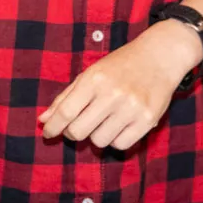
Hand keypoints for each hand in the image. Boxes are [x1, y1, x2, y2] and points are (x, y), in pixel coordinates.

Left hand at [39, 21, 202, 149]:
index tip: (47, 134)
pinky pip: (121, 145)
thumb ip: (66, 98)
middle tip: (77, 127)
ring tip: (104, 121)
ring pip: (99, 141)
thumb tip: (43, 120)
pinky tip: (119, 126)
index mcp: (94, 79)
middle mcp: (112, 94)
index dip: (52, 127)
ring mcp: (132, 108)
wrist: (159, 57)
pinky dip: (115, 139)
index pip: (65, 112)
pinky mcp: (148, 120)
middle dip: (73, 133)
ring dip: (96, 135)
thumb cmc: (120, 66)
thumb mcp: (90, 74)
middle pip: (78, 131)